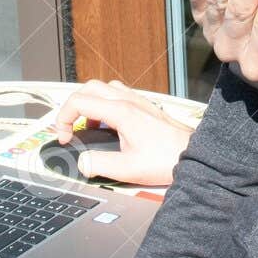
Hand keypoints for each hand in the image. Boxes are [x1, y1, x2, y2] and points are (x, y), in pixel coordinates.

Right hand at [51, 79, 196, 186]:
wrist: (194, 155)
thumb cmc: (167, 159)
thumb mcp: (127, 169)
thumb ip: (99, 164)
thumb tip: (82, 162)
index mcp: (120, 112)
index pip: (78, 101)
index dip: (63, 118)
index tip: (64, 137)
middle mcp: (128, 101)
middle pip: (88, 88)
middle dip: (72, 106)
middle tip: (69, 127)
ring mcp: (138, 101)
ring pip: (103, 88)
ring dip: (89, 103)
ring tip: (87, 126)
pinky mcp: (145, 106)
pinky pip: (117, 95)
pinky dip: (104, 105)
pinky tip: (108, 126)